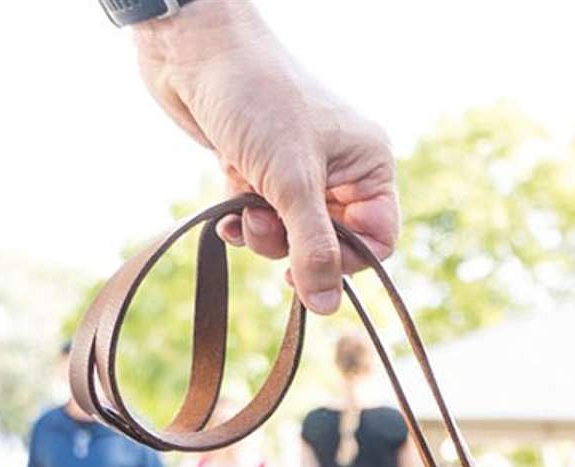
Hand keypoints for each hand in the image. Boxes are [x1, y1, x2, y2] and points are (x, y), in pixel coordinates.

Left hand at [130, 0, 398, 313]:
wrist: (195, 50)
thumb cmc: (257, 99)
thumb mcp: (292, 182)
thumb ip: (313, 249)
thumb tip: (328, 308)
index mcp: (369, 164)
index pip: (378, 239)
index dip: (348, 262)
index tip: (310, 274)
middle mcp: (339, 168)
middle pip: (332, 241)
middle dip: (295, 246)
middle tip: (267, 229)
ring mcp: (297, 169)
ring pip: (292, 233)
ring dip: (265, 235)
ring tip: (243, 210)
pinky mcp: (259, 168)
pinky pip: (261, 217)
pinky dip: (242, 222)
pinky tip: (226, 214)